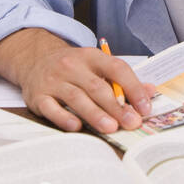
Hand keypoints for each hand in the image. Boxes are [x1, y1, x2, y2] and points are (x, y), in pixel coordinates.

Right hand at [20, 43, 154, 133]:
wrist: (34, 61)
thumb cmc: (73, 69)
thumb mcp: (96, 66)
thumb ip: (122, 80)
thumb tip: (149, 91)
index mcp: (91, 56)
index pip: (116, 68)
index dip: (133, 88)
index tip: (145, 107)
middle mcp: (71, 66)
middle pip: (97, 87)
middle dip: (116, 106)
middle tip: (131, 122)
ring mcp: (53, 80)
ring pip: (76, 97)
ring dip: (95, 114)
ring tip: (111, 127)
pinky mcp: (38, 96)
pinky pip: (51, 108)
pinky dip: (64, 117)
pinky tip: (76, 127)